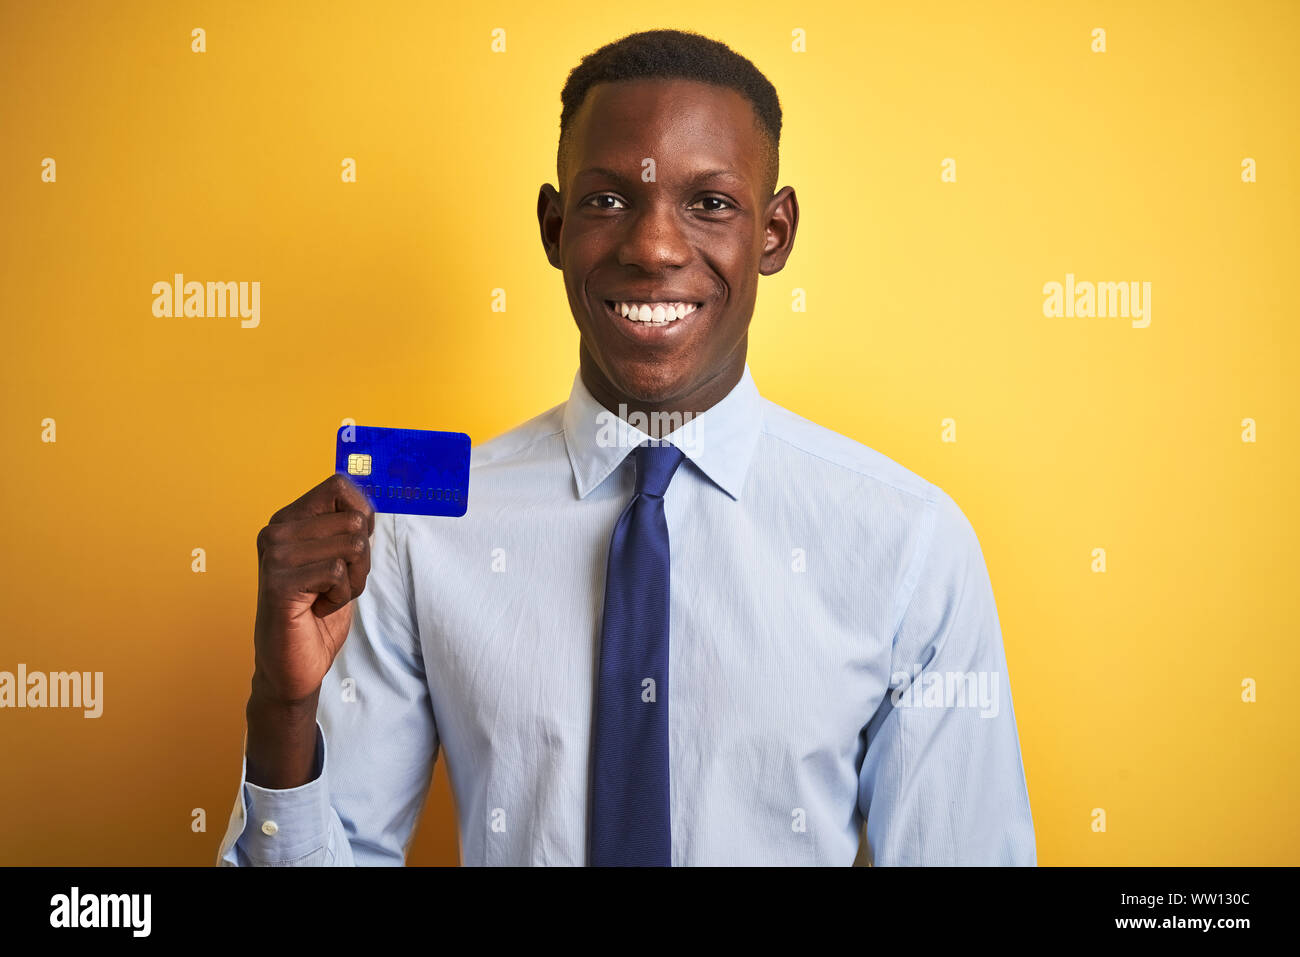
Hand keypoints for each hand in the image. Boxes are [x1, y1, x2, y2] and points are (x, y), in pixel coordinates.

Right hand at [251, 473, 375, 704]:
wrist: (293, 665)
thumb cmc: (318, 613)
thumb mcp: (338, 561)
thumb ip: (347, 529)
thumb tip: (370, 504)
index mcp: (288, 519)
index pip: (339, 485)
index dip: (362, 517)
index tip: (352, 550)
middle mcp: (276, 530)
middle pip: (354, 520)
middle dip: (362, 559)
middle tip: (336, 584)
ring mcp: (274, 554)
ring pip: (352, 546)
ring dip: (353, 580)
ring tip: (326, 597)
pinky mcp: (278, 581)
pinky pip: (338, 572)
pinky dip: (340, 596)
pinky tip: (317, 609)